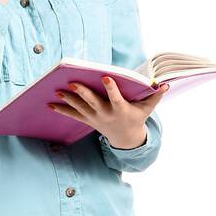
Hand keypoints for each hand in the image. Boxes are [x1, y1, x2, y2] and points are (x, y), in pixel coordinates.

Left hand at [48, 76, 169, 147]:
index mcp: (120, 110)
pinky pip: (73, 114)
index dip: (111, 88)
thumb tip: (166, 85)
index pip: (115, 98)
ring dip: (68, 100)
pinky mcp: (88, 120)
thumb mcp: (147, 109)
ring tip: (56, 91)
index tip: (105, 77)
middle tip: (72, 83)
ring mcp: (95, 118)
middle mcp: (106, 114)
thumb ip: (155, 96)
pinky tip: (49, 104)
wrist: (126, 138)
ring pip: (80, 108)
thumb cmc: (137, 118)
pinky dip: (61, 110)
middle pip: (93, 102)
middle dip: (82, 93)